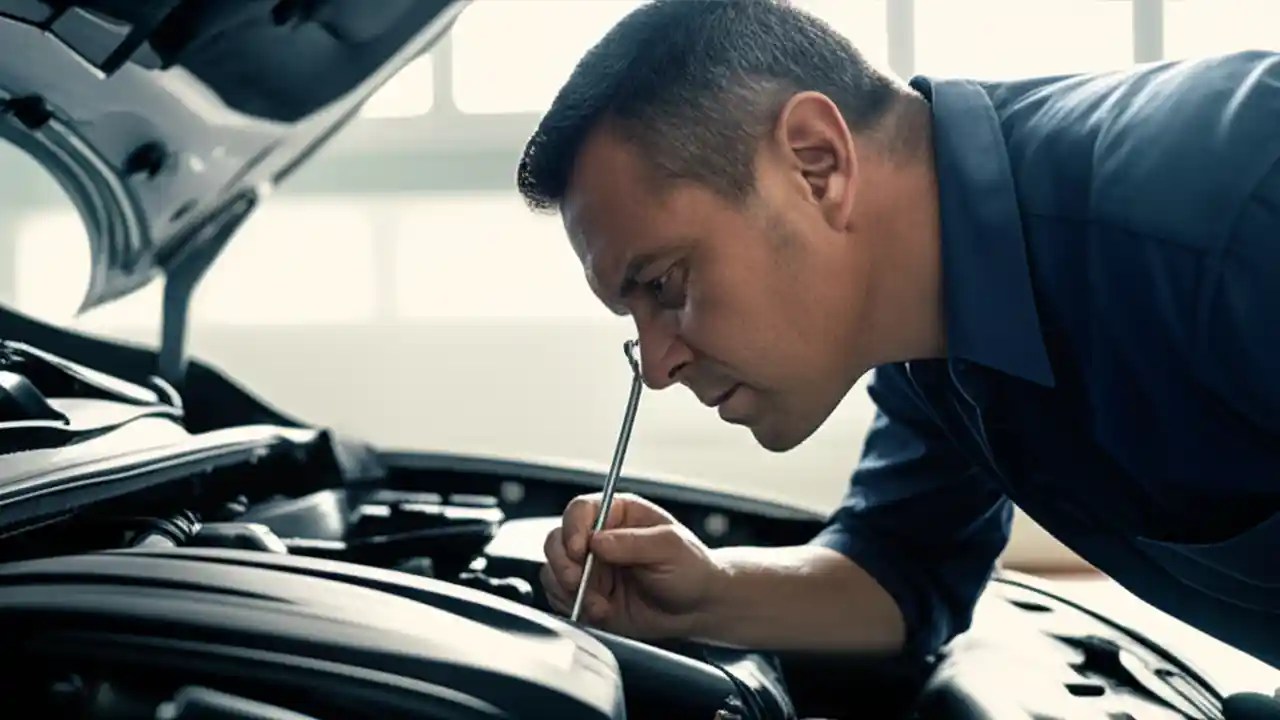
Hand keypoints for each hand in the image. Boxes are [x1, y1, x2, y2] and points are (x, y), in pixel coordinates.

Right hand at [540, 492, 725, 638]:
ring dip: (568, 590)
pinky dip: (573, 608)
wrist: (698, 607)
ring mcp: (591, 568)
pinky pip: (561, 599)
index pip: (580, 510)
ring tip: (599, 603)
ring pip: (553, 571)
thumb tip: (597, 541)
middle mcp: (598, 538)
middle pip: (557, 540)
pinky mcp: (587, 596)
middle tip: (578, 581)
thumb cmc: (691, 568)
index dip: (574, 528)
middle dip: (563, 563)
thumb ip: (634, 542)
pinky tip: (600, 612)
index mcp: (618, 514)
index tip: (579, 549)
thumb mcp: (671, 548)